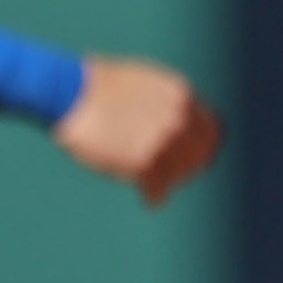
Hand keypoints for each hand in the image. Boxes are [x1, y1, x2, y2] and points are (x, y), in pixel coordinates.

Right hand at [52, 56, 221, 206]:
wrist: (69, 92)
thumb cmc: (97, 85)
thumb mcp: (144, 81)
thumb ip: (166, 101)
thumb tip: (174, 118)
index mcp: (181, 96)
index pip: (212, 131)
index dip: (204, 147)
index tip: (194, 157)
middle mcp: (179, 119)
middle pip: (199, 156)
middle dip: (187, 168)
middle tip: (174, 176)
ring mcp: (162, 141)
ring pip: (180, 174)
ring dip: (170, 182)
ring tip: (159, 188)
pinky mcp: (142, 162)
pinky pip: (159, 190)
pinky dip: (155, 198)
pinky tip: (150, 201)